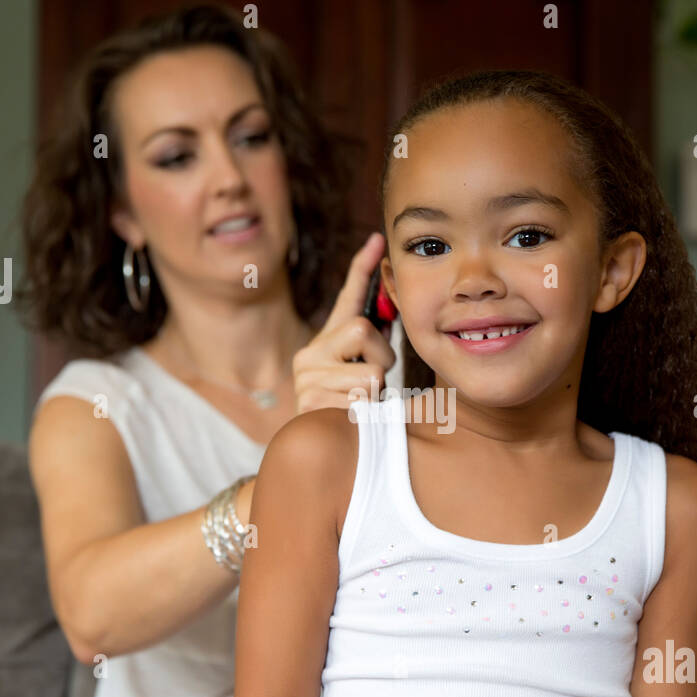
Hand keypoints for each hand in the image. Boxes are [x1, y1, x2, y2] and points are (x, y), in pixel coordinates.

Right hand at [291, 232, 396, 412]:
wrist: (317, 457)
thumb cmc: (349, 416)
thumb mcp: (363, 379)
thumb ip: (371, 351)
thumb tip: (389, 317)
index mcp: (325, 345)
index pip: (347, 299)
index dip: (363, 268)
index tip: (379, 239)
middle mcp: (309, 355)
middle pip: (363, 331)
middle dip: (381, 358)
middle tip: (372, 384)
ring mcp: (308, 378)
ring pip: (370, 371)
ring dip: (376, 394)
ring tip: (360, 408)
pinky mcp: (311, 401)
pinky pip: (362, 398)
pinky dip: (366, 413)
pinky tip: (351, 422)